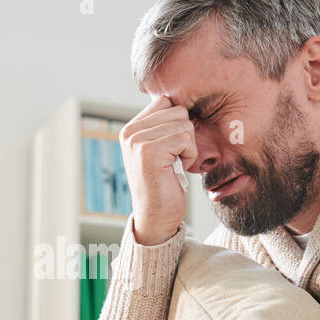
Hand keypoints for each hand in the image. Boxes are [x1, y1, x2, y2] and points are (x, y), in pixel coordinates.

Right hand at [119, 94, 196, 244]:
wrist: (156, 217)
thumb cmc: (164, 184)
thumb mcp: (158, 149)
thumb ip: (163, 126)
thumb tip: (183, 103)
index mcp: (130, 129)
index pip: (166, 102)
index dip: (178, 123)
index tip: (173, 148)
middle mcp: (129, 132)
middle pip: (177, 110)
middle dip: (185, 135)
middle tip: (175, 159)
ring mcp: (137, 141)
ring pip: (184, 123)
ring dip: (188, 146)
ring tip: (175, 164)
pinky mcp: (149, 152)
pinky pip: (185, 137)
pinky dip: (189, 155)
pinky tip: (178, 169)